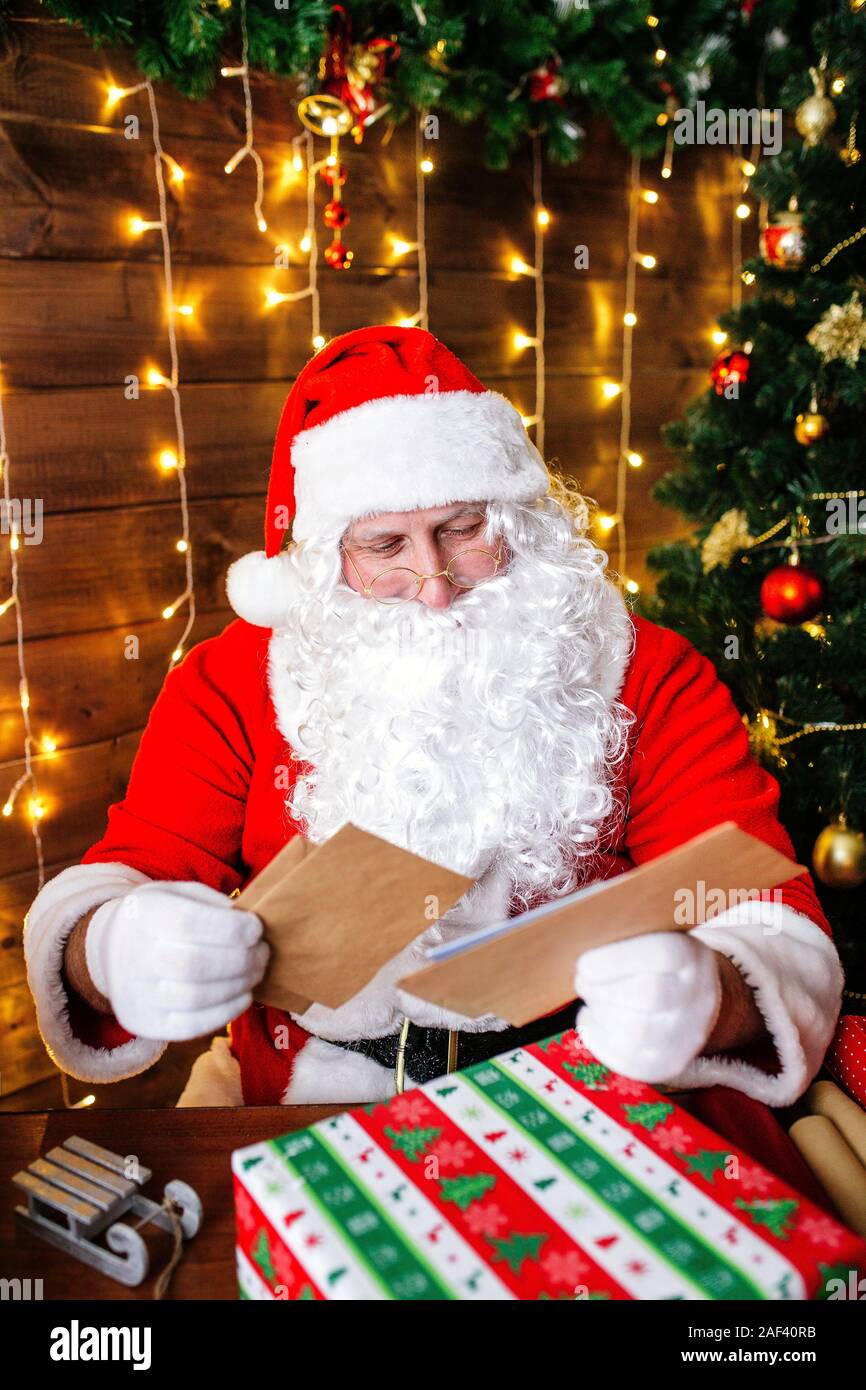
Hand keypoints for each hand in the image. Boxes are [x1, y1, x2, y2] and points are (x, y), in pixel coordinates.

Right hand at [85, 881, 268, 1040]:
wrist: (109, 950)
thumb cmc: (158, 917)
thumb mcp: (178, 893)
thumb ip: (213, 904)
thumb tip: (249, 925)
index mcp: (144, 916)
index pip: (189, 924)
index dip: (232, 928)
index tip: (256, 928)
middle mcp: (134, 957)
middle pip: (195, 964)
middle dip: (242, 959)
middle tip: (263, 953)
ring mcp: (137, 995)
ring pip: (196, 998)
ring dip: (239, 985)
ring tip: (256, 972)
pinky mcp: (145, 1023)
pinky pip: (191, 1026)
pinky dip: (226, 1012)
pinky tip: (242, 995)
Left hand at [574, 932, 721, 1082]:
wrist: (695, 1001)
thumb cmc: (657, 962)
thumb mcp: (653, 937)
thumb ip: (626, 935)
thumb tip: (581, 937)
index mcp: (692, 957)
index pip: (663, 954)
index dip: (616, 960)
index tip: (584, 963)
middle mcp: (698, 999)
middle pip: (649, 996)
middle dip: (602, 990)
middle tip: (581, 981)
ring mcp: (686, 1036)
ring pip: (637, 1032)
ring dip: (600, 1014)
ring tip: (590, 999)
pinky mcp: (668, 1063)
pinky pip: (628, 1060)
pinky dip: (598, 1039)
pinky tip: (591, 1020)